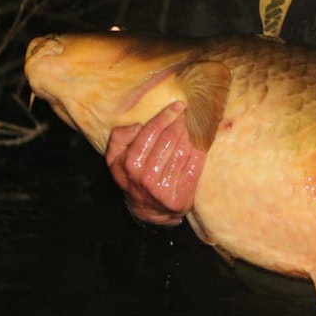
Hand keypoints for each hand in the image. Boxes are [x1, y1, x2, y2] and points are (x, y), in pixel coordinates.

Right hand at [105, 101, 205, 226]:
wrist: (148, 210)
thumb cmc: (133, 176)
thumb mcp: (114, 159)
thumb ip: (118, 138)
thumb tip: (137, 125)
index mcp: (130, 164)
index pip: (151, 133)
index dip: (166, 116)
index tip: (177, 106)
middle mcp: (147, 177)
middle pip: (169, 140)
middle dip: (180, 122)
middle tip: (188, 113)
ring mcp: (165, 189)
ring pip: (184, 151)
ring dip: (191, 134)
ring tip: (194, 125)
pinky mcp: (182, 197)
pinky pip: (195, 166)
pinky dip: (200, 150)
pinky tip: (201, 140)